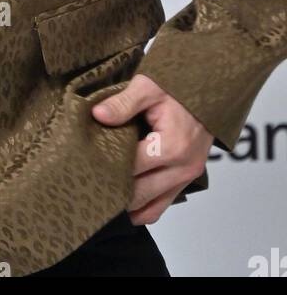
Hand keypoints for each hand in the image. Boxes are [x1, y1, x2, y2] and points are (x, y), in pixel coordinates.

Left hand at [90, 74, 212, 224]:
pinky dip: (143, 207)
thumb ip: (123, 103)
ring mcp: (187, 177)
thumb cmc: (179, 88)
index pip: (131, 167)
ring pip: (150, 208)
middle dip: (113, 190)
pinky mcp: (187, 180)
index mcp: (172, 146)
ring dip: (127, 205)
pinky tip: (123, 200)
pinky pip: (162, 205)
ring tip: (102, 195)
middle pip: (139, 193)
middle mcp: (182, 167)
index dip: (106, 167)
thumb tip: (98, 115)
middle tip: (87, 183)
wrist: (210, 89)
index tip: (85, 163)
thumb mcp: (148, 86)